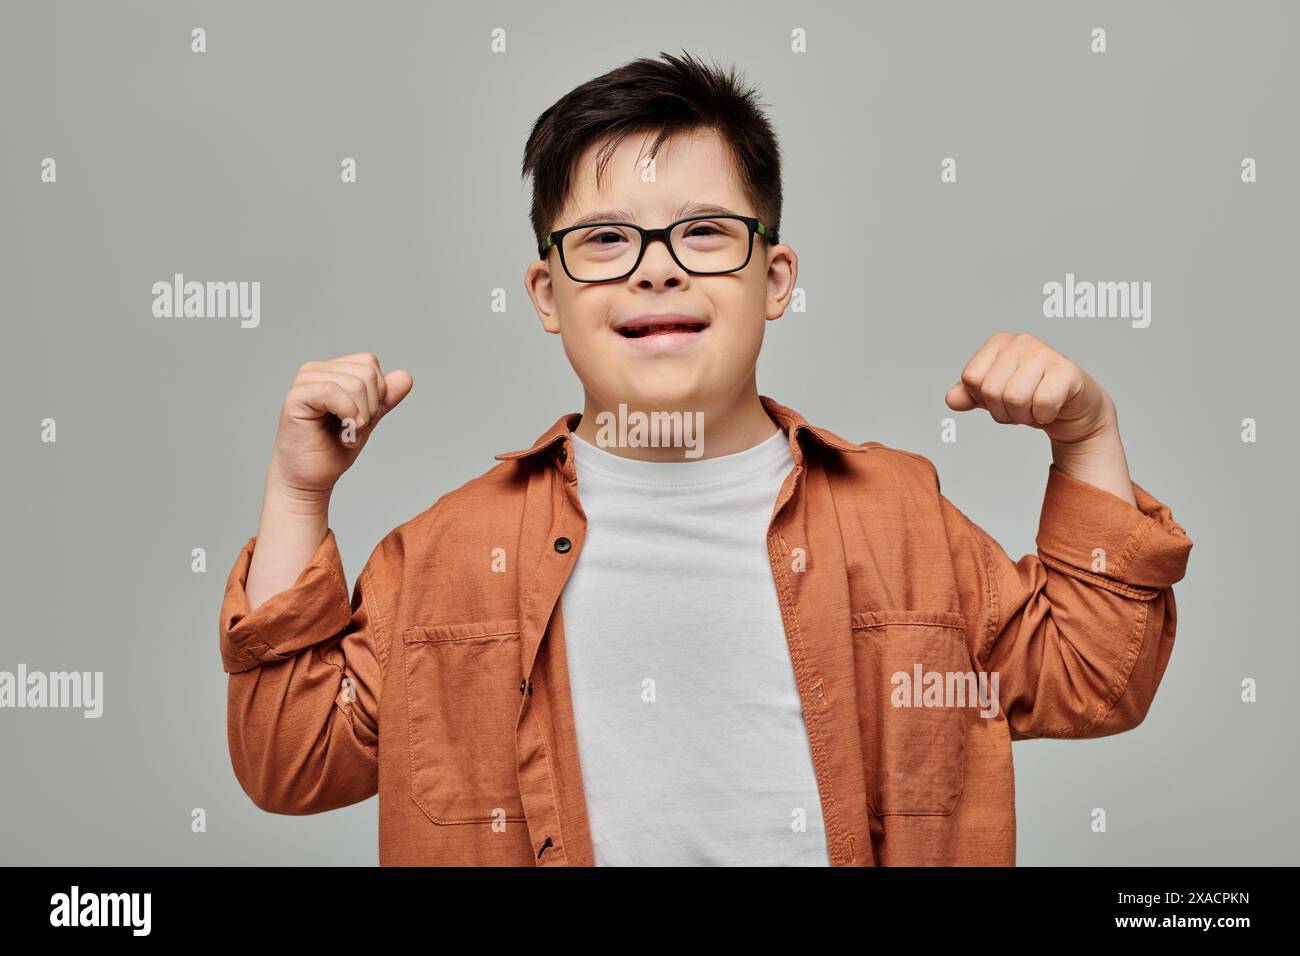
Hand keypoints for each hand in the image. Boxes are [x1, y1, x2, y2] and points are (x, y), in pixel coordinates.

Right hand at [266, 352, 413, 503]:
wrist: (310, 479)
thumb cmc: (333, 450)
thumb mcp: (368, 420)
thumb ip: (385, 398)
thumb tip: (405, 376)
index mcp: (330, 370)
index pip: (369, 363)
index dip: (377, 394)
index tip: (361, 420)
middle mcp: (315, 370)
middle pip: (367, 372)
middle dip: (371, 408)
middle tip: (354, 430)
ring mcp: (304, 381)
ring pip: (356, 384)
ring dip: (360, 418)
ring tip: (346, 435)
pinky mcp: (296, 397)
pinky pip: (334, 392)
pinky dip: (348, 417)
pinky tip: (342, 435)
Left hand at [944, 332, 1136, 505]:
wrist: (1074, 409)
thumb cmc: (1033, 397)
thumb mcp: (994, 397)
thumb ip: (970, 395)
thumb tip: (951, 398)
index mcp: (999, 342)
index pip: (970, 379)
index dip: (984, 399)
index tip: (1003, 397)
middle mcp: (1021, 341)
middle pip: (991, 391)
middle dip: (1005, 411)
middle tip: (1024, 406)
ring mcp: (1045, 353)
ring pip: (1014, 398)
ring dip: (1024, 415)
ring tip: (1036, 407)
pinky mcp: (1067, 371)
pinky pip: (1041, 403)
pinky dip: (1044, 415)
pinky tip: (1052, 408)